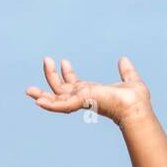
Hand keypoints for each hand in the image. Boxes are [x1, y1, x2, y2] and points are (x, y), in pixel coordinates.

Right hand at [25, 56, 151, 125]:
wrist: (137, 107)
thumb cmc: (136, 100)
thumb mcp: (129, 79)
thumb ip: (126, 71)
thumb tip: (124, 59)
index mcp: (93, 94)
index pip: (75, 85)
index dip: (67, 74)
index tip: (64, 61)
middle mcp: (85, 98)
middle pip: (61, 91)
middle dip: (52, 77)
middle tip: (46, 59)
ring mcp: (82, 101)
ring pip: (57, 98)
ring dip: (44, 92)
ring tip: (29, 89)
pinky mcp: (82, 102)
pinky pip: (62, 105)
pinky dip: (50, 105)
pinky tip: (38, 102)